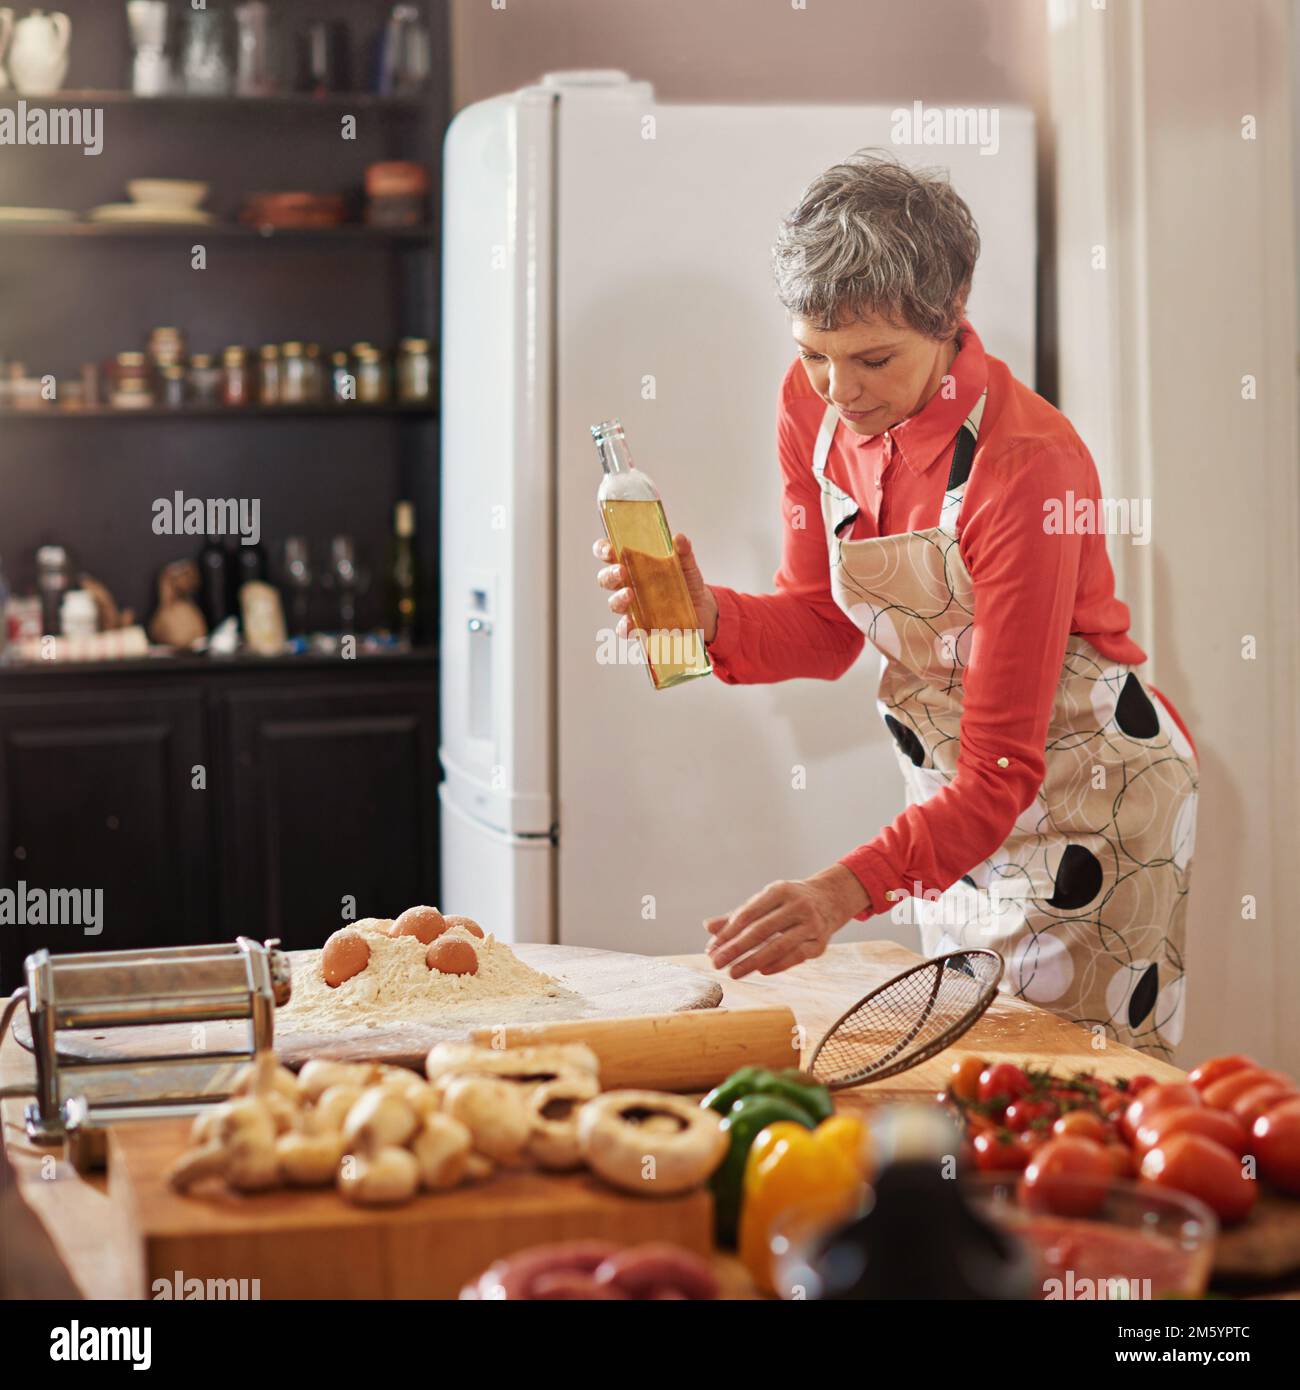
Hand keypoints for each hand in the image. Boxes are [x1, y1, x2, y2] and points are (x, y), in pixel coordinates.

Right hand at [592, 532, 719, 643]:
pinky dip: (625, 627)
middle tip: (621, 571)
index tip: (609, 549)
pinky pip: (625, 629)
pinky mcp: (640, 627)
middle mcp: (628, 585)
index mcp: (634, 565)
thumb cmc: (687, 584)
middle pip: (606, 579)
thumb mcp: (687, 565)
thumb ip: (683, 551)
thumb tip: (679, 538)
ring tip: (630, 594)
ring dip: (618, 598)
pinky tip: (632, 622)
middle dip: (610, 574)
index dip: (603, 550)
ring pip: (614, 603)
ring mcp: (633, 607)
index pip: (609, 554)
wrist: (701, 610)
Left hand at [704, 865, 869, 978]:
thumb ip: (737, 915)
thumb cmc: (789, 901)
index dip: (729, 932)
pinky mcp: (820, 943)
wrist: (830, 899)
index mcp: (779, 890)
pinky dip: (778, 965)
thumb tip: (709, 927)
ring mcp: (811, 924)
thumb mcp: (766, 901)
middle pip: (761, 930)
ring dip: (753, 961)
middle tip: (716, 963)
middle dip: (736, 949)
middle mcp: (797, 905)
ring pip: (778, 946)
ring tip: (733, 973)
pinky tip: (760, 971)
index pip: (748, 913)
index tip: (712, 948)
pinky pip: (796, 956)